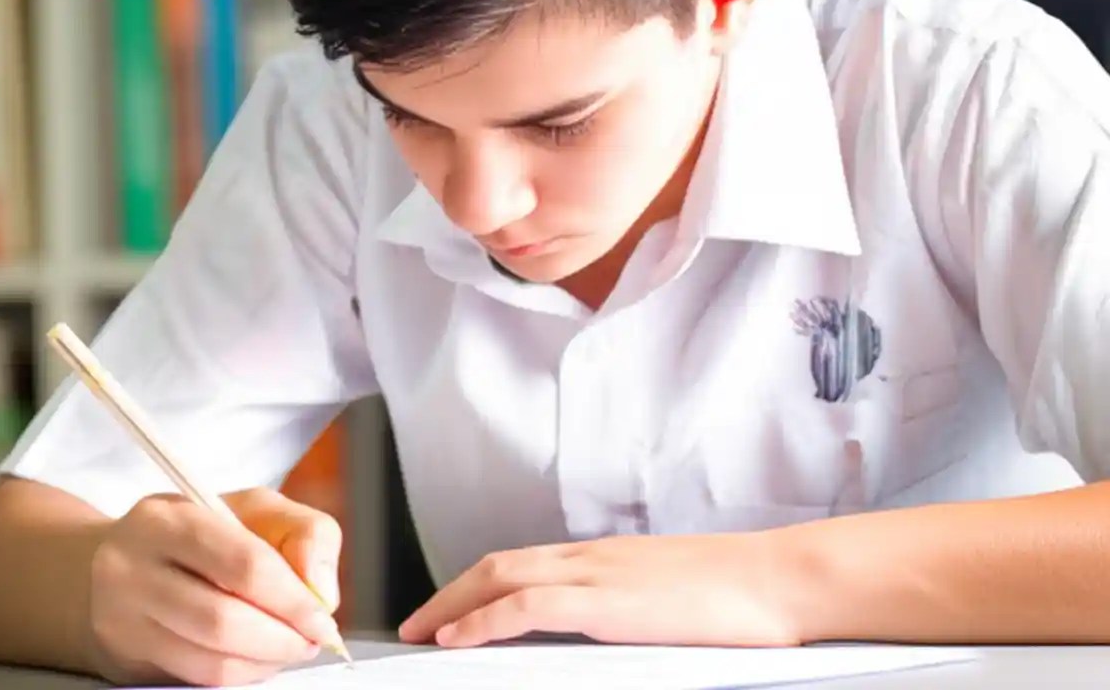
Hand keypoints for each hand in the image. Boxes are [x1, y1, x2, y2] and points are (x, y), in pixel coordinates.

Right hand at [86, 489, 343, 685]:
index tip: (323, 618)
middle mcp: (132, 569)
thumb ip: (306, 534)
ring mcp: (122, 619)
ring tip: (290, 647)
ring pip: (211, 661)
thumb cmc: (201, 533)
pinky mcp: (127, 659)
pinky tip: (258, 656)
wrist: (119, 564)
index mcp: (168, 519)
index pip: (244, 564)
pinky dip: (242, 674)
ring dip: (266, 662)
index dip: (293, 599)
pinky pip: (199, 679)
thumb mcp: (257, 510)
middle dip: (282, 638)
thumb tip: (321, 594)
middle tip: (312, 640)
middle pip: (224, 620)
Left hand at [398, 533, 802, 648]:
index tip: (449, 608)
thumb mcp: (671, 596)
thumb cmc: (739, 594)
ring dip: (451, 606)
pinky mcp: (606, 601)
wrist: (781, 580)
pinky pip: (526, 606)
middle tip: (415, 624)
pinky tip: (457, 640)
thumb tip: (608, 629)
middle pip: (498, 565)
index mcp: (605, 557)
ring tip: (420, 634)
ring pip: (501, 578)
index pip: (523, 561)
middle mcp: (591, 557)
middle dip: (449, 593)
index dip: (477, 584)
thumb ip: (630, 606)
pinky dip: (483, 621)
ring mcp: (597, 574)